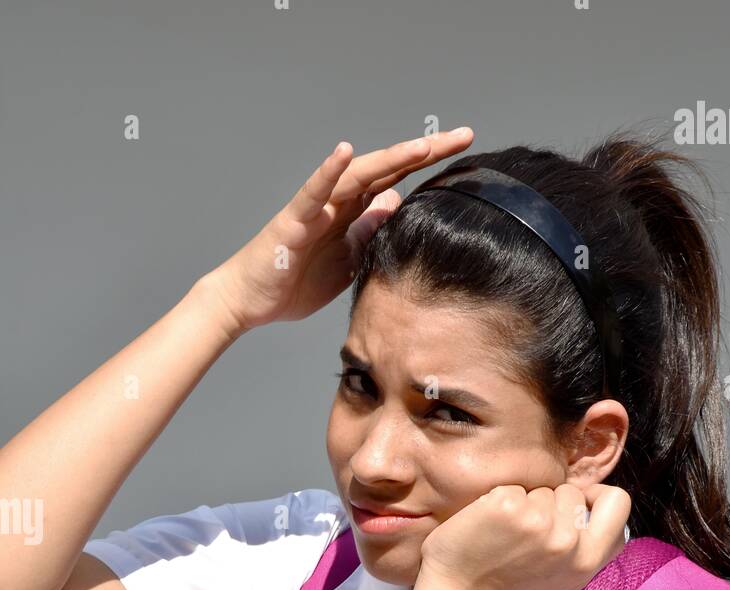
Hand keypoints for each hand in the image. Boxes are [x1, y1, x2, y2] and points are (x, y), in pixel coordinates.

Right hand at [201, 128, 473, 334]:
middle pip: (387, 169)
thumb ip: (370, 234)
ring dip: (390, 158)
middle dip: (425, 153)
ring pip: (357, 175)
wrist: (249, 301)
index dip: (430, 167)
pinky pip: (312, 192)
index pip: (397, 182)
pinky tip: (343, 152)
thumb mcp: (347, 262)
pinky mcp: (293, 220)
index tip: (466, 154)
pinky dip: (328, 172)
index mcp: (352, 214)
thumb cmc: (293, 283)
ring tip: (424, 145)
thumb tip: (397, 205)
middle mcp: (337, 203)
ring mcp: (316, 208)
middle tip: (464, 136)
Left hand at [417, 480, 631, 589]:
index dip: (598, 496)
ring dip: (525, 504)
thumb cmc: (507, 584)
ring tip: (506, 536)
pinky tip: (489, 529)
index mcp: (587, 561)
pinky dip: (498, 502)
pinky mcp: (508, 508)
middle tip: (528, 534)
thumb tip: (591, 501)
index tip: (578, 505)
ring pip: (542, 489)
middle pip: (573, 492)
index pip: (619, 503)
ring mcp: (539, 524)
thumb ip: (584, 543)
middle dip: (553, 503)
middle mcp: (568, 543)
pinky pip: (513, 488)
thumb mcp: (562, 575)